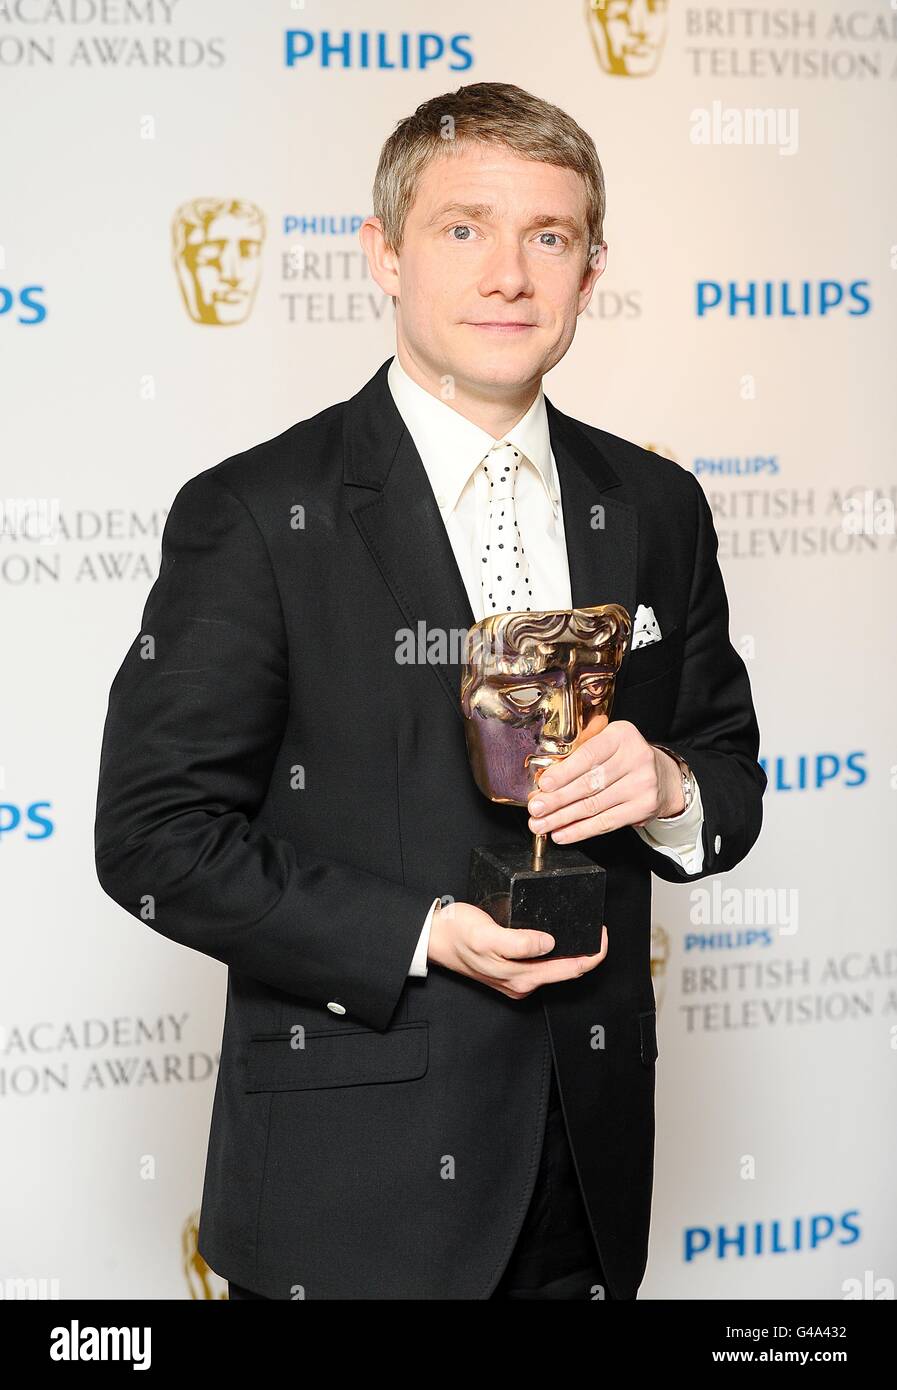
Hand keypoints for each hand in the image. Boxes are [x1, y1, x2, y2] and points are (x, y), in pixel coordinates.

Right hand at [427, 900, 607, 999]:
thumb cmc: (459, 934)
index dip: (593, 954)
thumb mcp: (488, 935)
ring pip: (556, 968)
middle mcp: (522, 982)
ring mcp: (517, 978)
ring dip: (573, 953)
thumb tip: (549, 943)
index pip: (570, 970)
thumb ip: (519, 942)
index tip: (602, 935)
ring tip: (585, 933)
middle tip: (599, 931)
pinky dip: (557, 953)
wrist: (435, 937)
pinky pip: (543, 964)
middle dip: (588, 953)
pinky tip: (559, 938)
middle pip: (567, 971)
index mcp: (522, 977)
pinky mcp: (511, 970)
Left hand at [527, 721, 684, 845]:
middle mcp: (636, 757)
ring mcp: (642, 784)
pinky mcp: (644, 808)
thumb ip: (579, 753)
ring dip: (563, 818)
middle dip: (557, 799)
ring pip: (594, 806)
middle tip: (536, 809)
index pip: (588, 755)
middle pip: (589, 783)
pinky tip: (562, 833)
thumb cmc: (624, 757)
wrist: (662, 775)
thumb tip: (543, 780)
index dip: (563, 772)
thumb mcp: (607, 742)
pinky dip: (580, 830)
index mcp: (621, 735)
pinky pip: (605, 823)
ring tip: (542, 824)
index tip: (543, 785)